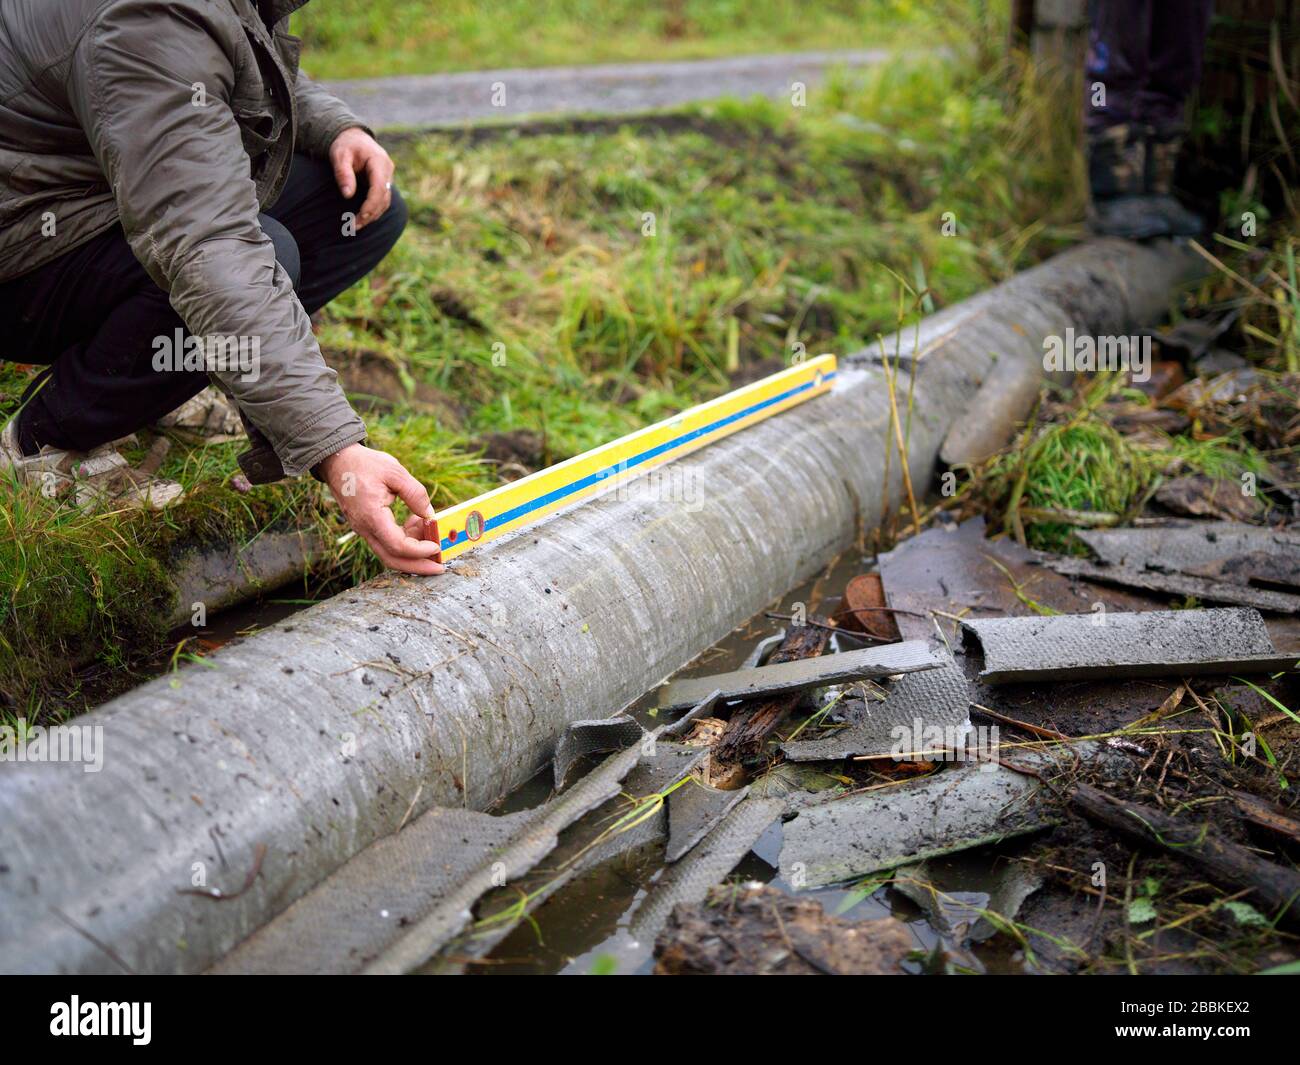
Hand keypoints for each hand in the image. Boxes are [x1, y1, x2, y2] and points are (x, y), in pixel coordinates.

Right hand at [318, 443, 444, 575]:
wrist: (338, 462)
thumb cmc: (364, 464)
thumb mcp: (395, 472)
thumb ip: (415, 493)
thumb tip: (430, 514)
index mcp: (372, 516)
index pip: (397, 545)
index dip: (419, 551)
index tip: (436, 546)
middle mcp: (365, 528)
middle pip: (392, 559)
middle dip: (418, 567)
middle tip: (439, 568)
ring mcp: (364, 530)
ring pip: (389, 553)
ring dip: (412, 552)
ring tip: (429, 533)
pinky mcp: (367, 527)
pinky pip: (386, 542)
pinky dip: (404, 540)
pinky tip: (415, 524)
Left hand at [328, 127, 394, 229]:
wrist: (353, 137)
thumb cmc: (345, 145)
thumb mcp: (340, 155)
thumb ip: (344, 174)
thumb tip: (347, 195)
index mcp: (379, 161)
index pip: (379, 187)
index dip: (371, 204)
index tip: (360, 216)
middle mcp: (387, 170)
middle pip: (383, 198)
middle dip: (370, 214)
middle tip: (354, 226)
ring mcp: (388, 177)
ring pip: (385, 201)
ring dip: (373, 215)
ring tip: (356, 225)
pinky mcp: (384, 183)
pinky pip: (382, 200)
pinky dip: (374, 210)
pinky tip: (362, 218)